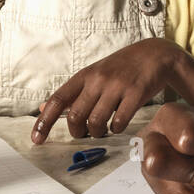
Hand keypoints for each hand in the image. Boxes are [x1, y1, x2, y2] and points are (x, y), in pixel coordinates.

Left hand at [32, 38, 193, 142]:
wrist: (155, 55)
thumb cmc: (122, 68)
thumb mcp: (94, 74)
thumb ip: (71, 93)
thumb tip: (44, 107)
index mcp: (84, 76)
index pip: (58, 100)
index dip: (44, 122)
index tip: (37, 139)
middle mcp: (98, 80)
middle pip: (76, 116)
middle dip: (77, 132)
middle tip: (84, 133)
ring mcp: (117, 87)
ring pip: (96, 122)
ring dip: (97, 132)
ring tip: (103, 129)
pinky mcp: (135, 94)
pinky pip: (119, 122)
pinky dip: (116, 129)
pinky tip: (118, 123)